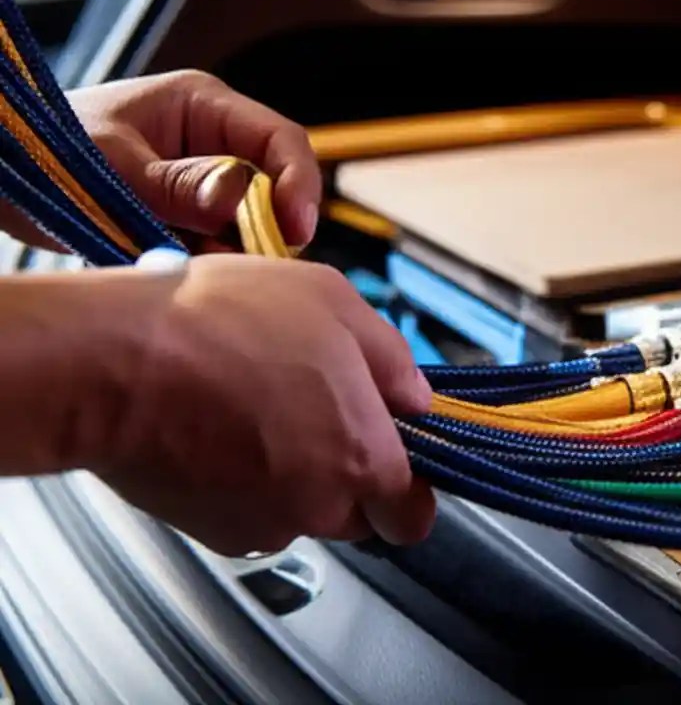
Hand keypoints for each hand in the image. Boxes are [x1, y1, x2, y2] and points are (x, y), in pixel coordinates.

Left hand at [9, 70, 320, 251]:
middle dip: (265, 230)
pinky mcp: (185, 220)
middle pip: (273, 189)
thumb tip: (239, 196)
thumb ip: (176, 185)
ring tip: (191, 269)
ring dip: (229, 255)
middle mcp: (211, 142)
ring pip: (246, 226)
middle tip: (247, 269)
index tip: (296, 232)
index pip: (280, 141)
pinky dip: (204, 267)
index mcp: (203, 107)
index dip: (299, 186)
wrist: (0, 180)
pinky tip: (175, 271)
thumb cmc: (42, 153)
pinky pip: (216, 248)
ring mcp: (199, 184)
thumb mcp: (111, 168)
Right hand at [88, 256, 434, 554]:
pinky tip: (217, 430)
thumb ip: (391, 359)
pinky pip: (246, 514)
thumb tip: (414, 398)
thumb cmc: (222, 323)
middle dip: (346, 478)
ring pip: (299, 514)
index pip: (412, 515)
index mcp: (364, 458)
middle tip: (313, 417)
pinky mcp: (207, 531)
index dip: (408, 490)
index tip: (393, 458)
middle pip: (356, 516)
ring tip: (254, 410)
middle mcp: (319, 507)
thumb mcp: (333, 303)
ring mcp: (260, 526)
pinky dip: (240, 484)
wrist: (111, 362)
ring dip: (290, 477)